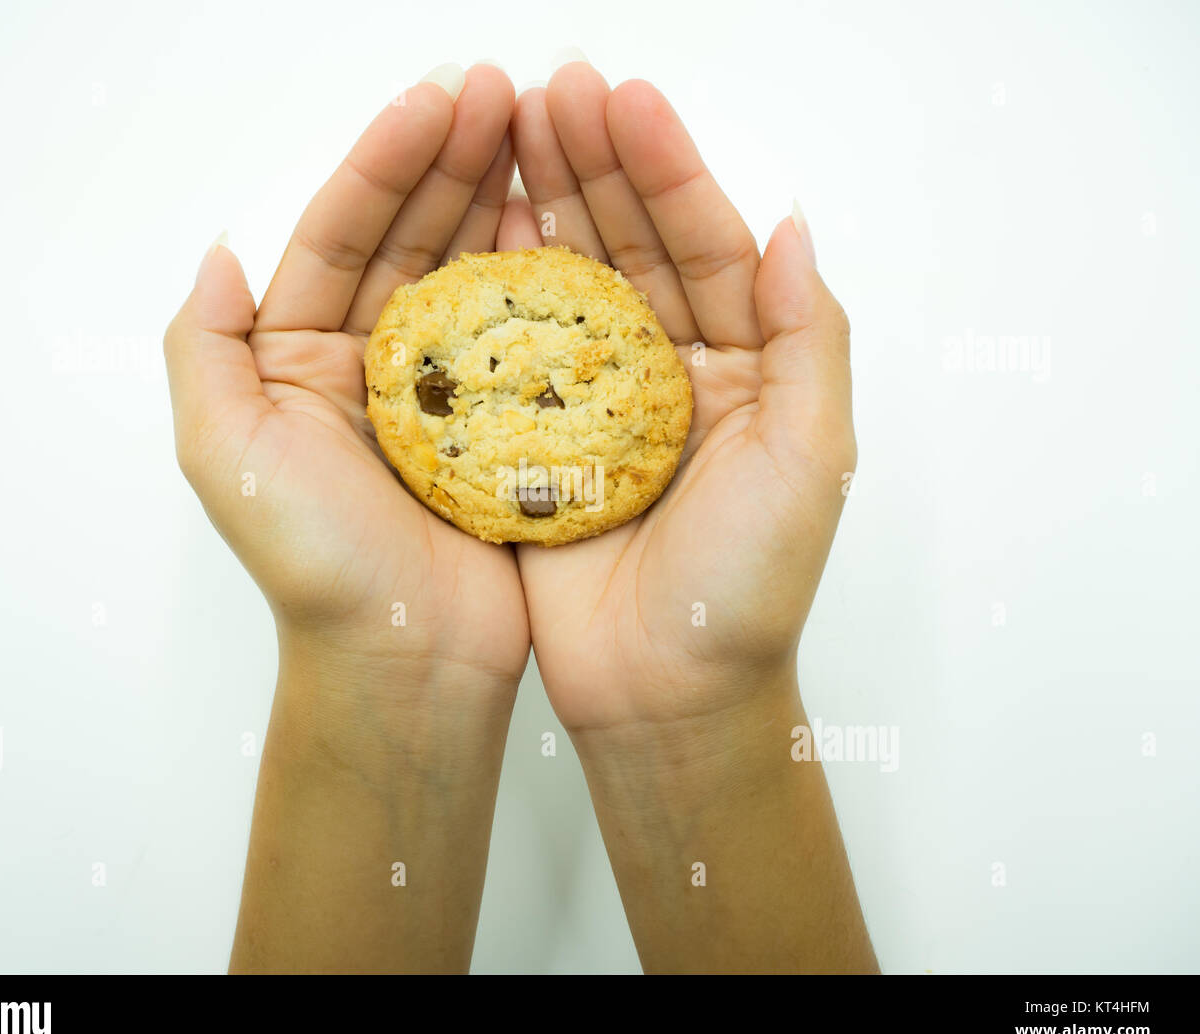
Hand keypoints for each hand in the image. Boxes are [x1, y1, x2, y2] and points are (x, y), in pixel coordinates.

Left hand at [164, 63, 528, 708]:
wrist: (406, 661)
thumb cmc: (315, 568)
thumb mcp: (225, 452)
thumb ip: (205, 346)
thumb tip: (222, 251)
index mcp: (298, 357)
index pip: (342, 233)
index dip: (385, 162)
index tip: (435, 103)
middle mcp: (370, 362)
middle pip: (411, 236)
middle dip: (451, 159)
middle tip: (501, 94)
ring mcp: (444, 390)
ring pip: (470, 272)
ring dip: (499, 198)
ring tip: (539, 132)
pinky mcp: (503, 423)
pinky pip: (525, 334)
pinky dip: (543, 276)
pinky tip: (566, 222)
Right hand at [503, 63, 854, 729]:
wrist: (667, 692)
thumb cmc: (748, 587)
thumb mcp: (810, 457)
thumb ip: (809, 338)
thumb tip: (793, 225)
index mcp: (744, 365)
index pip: (708, 244)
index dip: (668, 171)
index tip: (625, 102)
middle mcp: (671, 370)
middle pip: (633, 246)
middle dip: (596, 165)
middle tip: (550, 92)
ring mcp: (598, 401)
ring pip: (571, 283)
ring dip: (542, 204)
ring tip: (505, 129)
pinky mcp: (536, 441)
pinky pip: (513, 350)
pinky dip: (492, 288)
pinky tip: (471, 226)